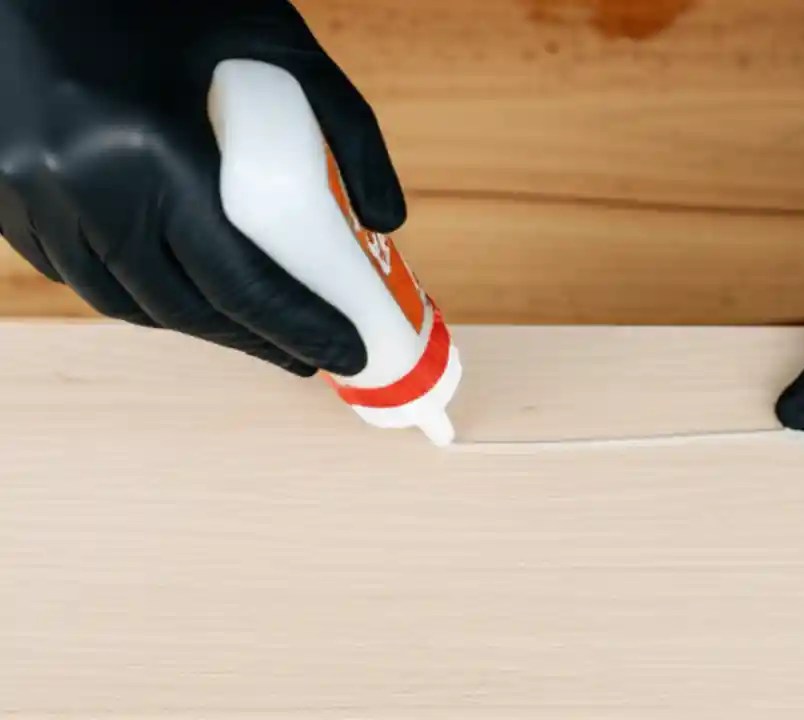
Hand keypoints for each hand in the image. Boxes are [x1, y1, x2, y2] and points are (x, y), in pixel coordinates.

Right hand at [0, 0, 402, 375]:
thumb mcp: (275, 37)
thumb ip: (348, 124)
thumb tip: (386, 221)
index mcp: (146, 145)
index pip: (238, 280)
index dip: (299, 329)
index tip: (348, 357)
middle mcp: (72, 181)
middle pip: (183, 306)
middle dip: (256, 340)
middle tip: (309, 353)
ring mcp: (21, 192)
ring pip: (124, 300)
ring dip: (195, 323)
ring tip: (254, 327)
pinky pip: (74, 272)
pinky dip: (136, 292)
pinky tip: (182, 289)